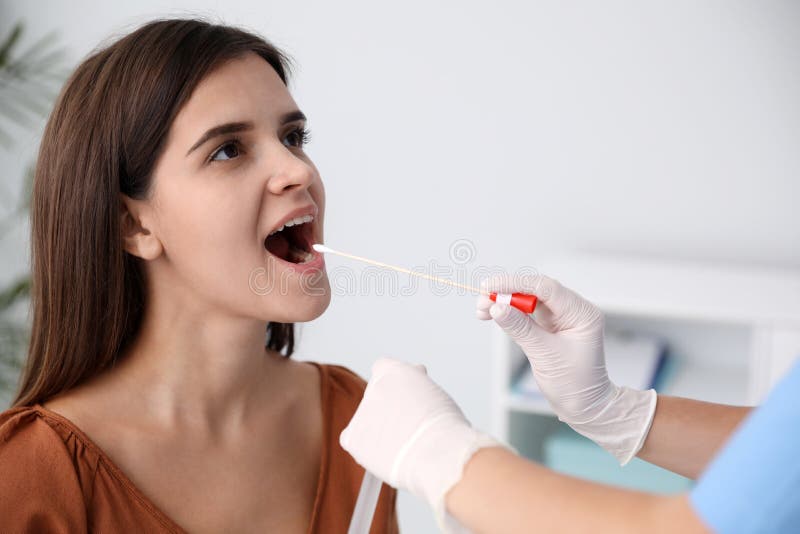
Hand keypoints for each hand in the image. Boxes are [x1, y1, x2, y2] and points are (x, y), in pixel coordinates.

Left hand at [340, 358, 503, 528]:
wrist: (439, 454)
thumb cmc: (445, 428)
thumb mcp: (434, 394)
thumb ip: (415, 388)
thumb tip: (413, 387)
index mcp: (393, 370)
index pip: (384, 368)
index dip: (396, 385)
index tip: (409, 396)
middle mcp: (374, 387)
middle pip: (376, 398)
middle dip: (389, 411)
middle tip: (410, 429)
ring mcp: (361, 412)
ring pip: (367, 422)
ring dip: (380, 431)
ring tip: (406, 447)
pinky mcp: (352, 437)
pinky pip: (355, 442)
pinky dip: (367, 449)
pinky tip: (388, 455)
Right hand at [477, 274, 655, 463]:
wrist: (583, 406)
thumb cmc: (574, 384)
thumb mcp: (545, 355)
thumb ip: (521, 329)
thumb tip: (497, 307)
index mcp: (581, 313)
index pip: (546, 288)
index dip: (516, 284)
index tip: (491, 287)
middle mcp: (572, 310)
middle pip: (535, 290)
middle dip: (507, 292)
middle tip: (482, 300)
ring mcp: (560, 317)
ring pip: (528, 300)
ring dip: (504, 302)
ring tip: (482, 310)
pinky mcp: (548, 326)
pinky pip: (526, 313)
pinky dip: (508, 313)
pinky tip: (493, 315)